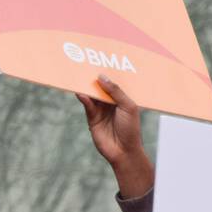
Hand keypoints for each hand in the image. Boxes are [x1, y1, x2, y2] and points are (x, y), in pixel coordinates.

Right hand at [76, 75, 153, 198]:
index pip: (112, 83)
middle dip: (94, 77)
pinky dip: (84, 98)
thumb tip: (101, 77)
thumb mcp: (128, 106)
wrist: (124, 152)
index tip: (99, 59)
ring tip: (80, 75)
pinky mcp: (92, 118)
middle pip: (100, 87)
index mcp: (122, 98)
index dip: (107, 74)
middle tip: (85, 63)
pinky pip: (87, 105)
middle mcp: (110, 103)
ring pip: (92, 94)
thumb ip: (115, 91)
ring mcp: (101, 110)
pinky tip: (81, 92)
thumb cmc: (131, 129)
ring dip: (86, 86)